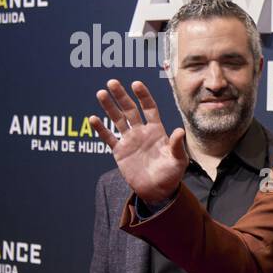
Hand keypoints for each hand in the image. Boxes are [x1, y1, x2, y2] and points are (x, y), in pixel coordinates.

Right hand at [90, 79, 187, 206]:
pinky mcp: (119, 151)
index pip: (149, 108)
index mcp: (157, 130)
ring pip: (117, 119)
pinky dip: (101, 129)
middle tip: (112, 82)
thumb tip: (179, 131)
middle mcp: (142, 132)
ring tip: (101, 93)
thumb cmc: (171, 174)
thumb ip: (176, 145)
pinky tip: (93, 118)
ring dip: (109, 107)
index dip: (143, 96)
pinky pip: (108, 138)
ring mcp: (129, 140)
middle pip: (130, 109)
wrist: (158, 190)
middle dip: (122, 96)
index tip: (136, 84)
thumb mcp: (178, 159)